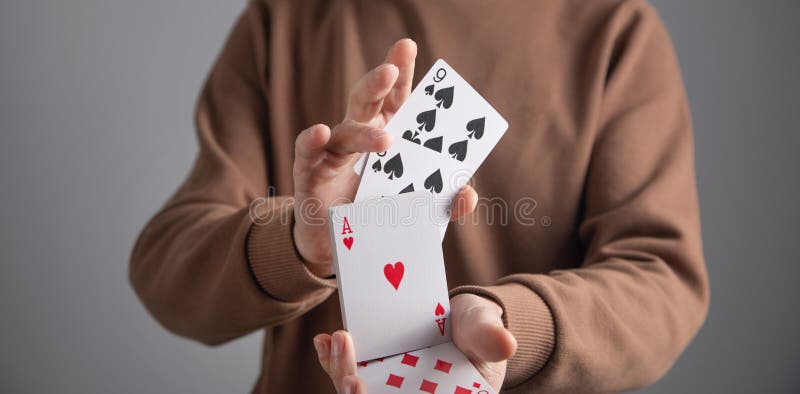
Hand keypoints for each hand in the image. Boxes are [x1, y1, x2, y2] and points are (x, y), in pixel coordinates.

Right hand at [292, 38, 477, 276]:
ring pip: (344, 132)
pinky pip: (307, 155)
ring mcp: (332, 155)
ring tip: (386, 141)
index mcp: (384, 134)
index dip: (399, 72)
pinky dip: (310, 142)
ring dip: (364, 134)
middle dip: (378, 83)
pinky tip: (320, 133)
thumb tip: (468, 193)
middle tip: (391, 70)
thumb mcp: (416, 207)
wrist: (338, 247)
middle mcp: (356, 137)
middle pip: (366, 101)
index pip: (394, 98)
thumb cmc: (375, 214)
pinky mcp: (311, 176)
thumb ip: (445, 200)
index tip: (406, 47)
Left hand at [313, 294, 515, 392]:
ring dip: (341, 373)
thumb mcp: (486, 330)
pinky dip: (334, 361)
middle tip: (351, 377)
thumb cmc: (478, 330)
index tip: (366, 388)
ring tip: (338, 341)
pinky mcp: (371, 374)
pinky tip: (326, 342)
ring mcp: (388, 390)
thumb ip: (490, 338)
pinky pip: (347, 375)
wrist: (462, 319)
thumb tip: (505, 345)